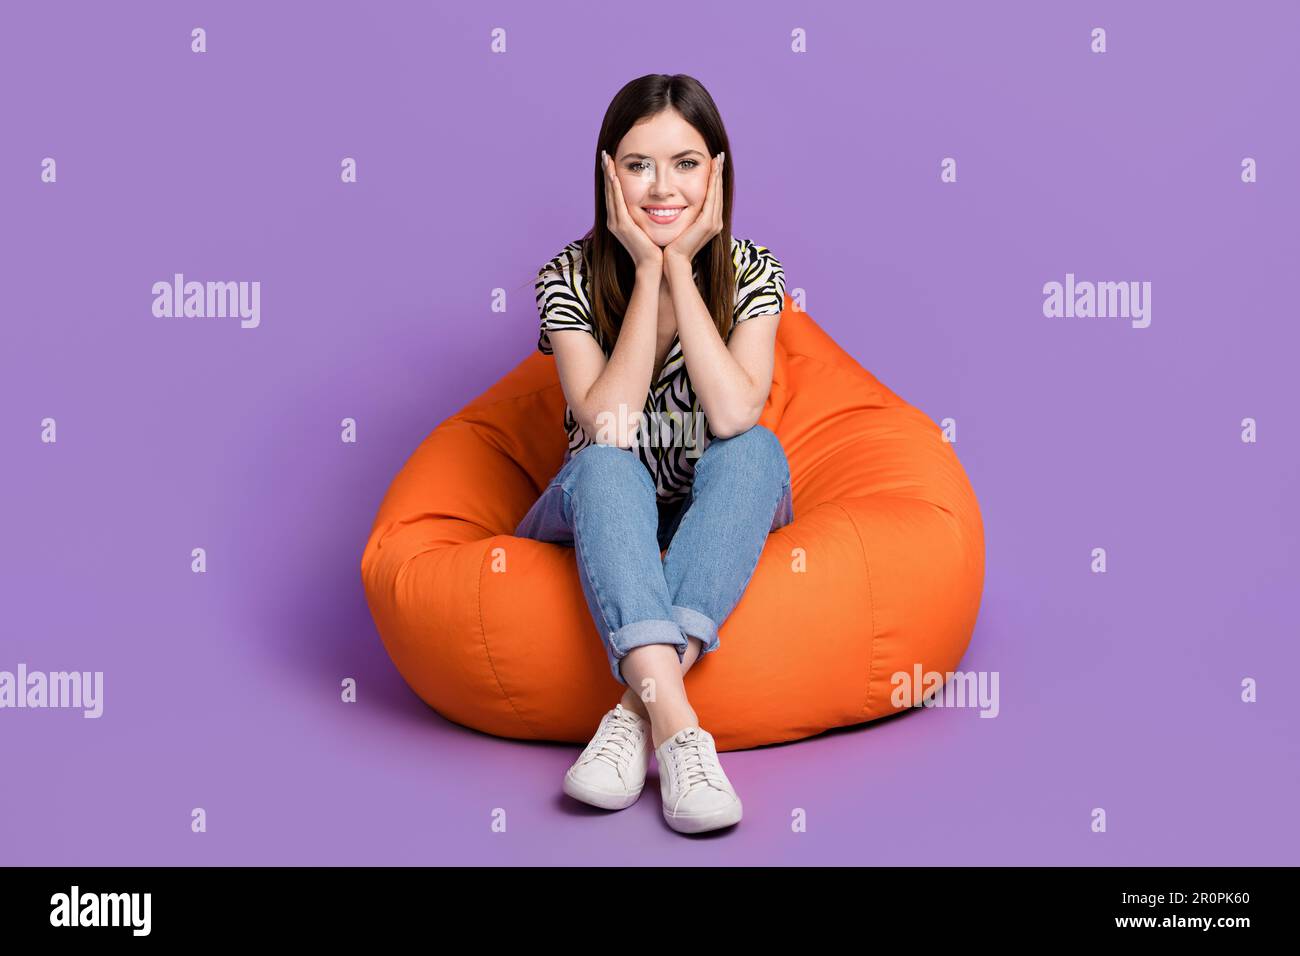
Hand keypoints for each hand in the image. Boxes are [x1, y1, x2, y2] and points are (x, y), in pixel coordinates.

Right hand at [602, 150, 662, 271]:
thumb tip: (652, 202)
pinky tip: (614, 177)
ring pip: (610, 194)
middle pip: (608, 191)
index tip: (611, 161)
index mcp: (619, 220)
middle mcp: (614, 221)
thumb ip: (643, 214)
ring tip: (606, 160)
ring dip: (608, 176)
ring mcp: (616, 224)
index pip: (613, 194)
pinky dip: (615, 189)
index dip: (611, 177)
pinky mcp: (622, 226)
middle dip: (607, 172)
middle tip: (605, 155)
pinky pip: (617, 204)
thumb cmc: (653, 248)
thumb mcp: (646, 226)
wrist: (652, 265)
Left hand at [664, 152, 723, 266]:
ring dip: (717, 175)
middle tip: (718, 156)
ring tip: (717, 159)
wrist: (672, 262)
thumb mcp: (680, 226)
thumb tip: (675, 202)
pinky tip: (712, 171)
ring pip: (717, 193)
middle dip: (718, 173)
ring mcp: (714, 224)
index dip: (714, 179)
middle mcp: (715, 222)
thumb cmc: (672, 246)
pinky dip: (713, 184)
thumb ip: (683, 215)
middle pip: (718, 192)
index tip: (713, 163)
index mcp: (709, 223)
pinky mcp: (708, 224)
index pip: (713, 196)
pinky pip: (712, 199)